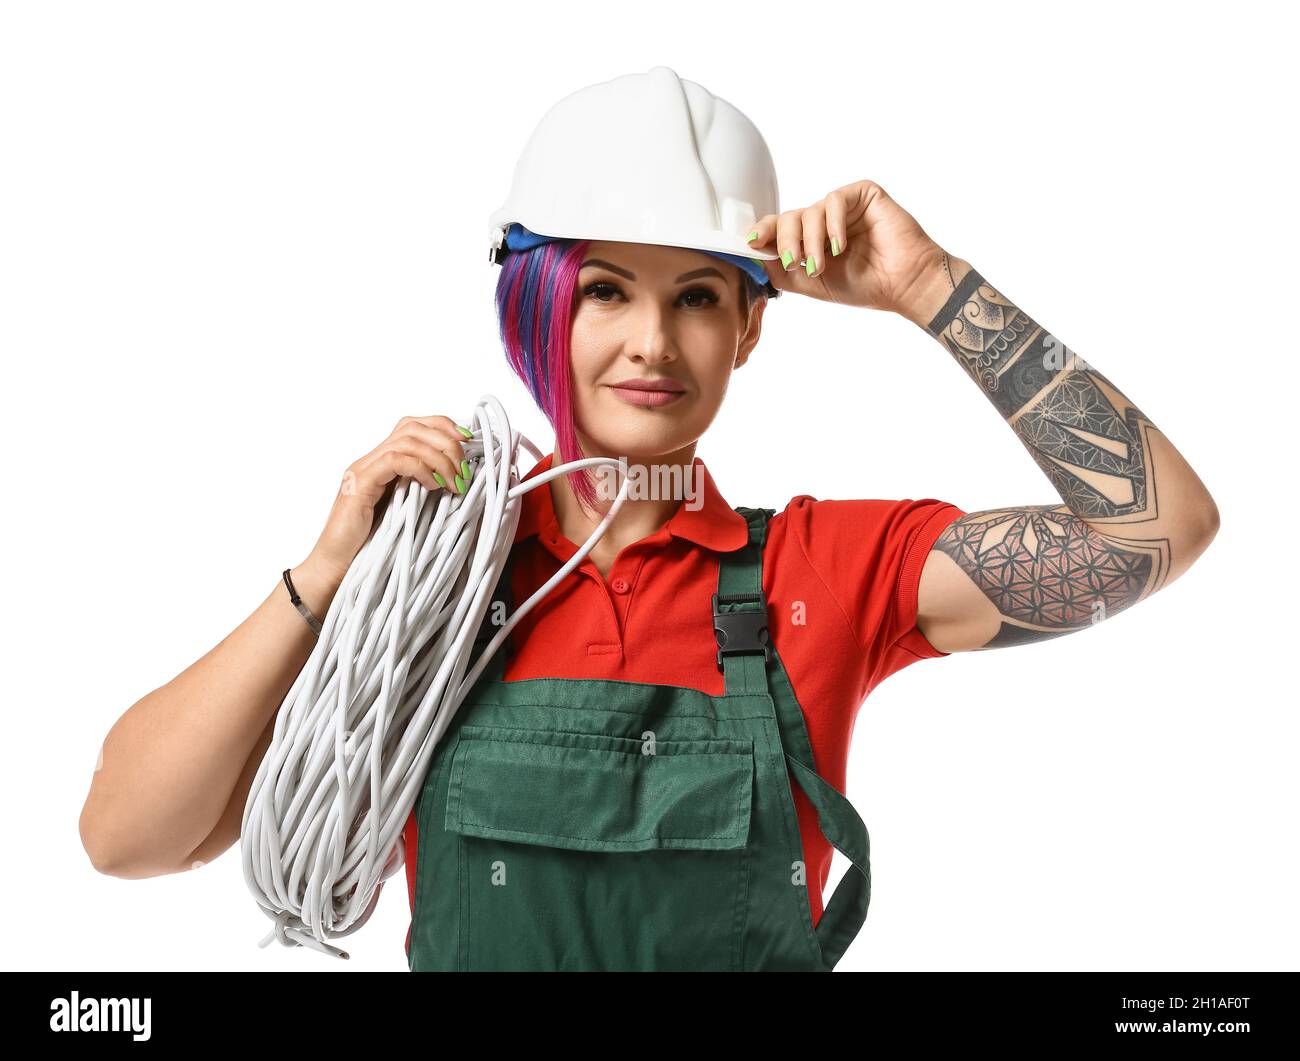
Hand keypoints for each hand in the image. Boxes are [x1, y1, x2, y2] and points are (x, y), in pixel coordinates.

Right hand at [305, 415, 473, 580]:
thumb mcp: (407, 512)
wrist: (337, 566)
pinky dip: (420, 469)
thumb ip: (423, 491)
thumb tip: (458, 481)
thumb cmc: (372, 545)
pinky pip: (394, 461)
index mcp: (382, 462)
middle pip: (412, 427)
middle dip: (446, 443)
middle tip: (463, 470)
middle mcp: (371, 460)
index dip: (443, 427)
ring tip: (453, 482)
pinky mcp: (360, 484)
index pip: (413, 426)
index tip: (468, 443)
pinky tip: (432, 486)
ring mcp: (363, 470)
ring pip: (406, 441)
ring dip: (439, 458)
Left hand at [747, 179, 947, 317]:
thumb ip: (780, 269)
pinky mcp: (864, 194)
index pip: (779, 228)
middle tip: (795, 262)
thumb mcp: (811, 283)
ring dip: (811, 241)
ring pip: (810, 211)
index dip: (763, 232)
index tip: (749, 241)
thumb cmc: (864, 285)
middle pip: (789, 217)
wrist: (902, 284)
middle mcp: (825, 221)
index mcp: (812, 239)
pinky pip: (835, 200)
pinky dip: (833, 225)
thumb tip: (752, 252)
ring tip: (821, 264)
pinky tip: (841, 246)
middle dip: (786, 241)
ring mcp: (844, 207)